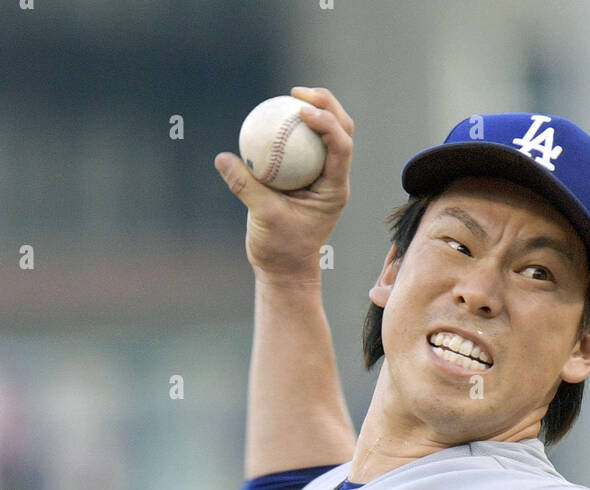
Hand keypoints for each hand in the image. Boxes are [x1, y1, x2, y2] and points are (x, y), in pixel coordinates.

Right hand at [214, 87, 353, 281]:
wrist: (285, 271)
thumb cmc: (280, 251)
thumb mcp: (263, 218)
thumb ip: (245, 186)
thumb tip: (222, 159)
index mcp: (335, 189)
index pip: (341, 146)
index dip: (327, 121)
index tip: (301, 110)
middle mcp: (334, 180)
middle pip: (341, 131)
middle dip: (326, 105)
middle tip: (297, 93)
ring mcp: (321, 178)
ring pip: (325, 135)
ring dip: (313, 111)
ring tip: (289, 96)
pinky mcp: (306, 179)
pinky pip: (302, 146)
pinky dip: (291, 129)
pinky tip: (272, 116)